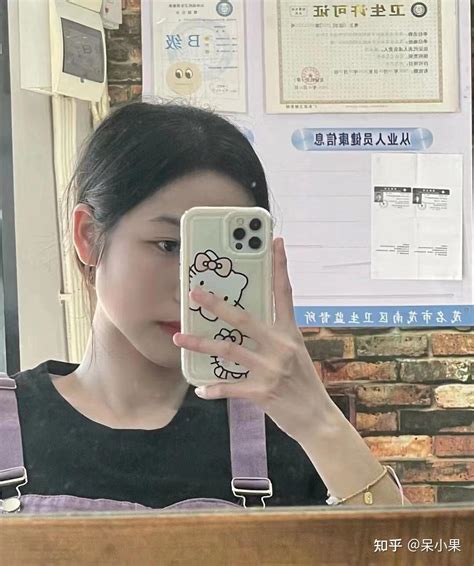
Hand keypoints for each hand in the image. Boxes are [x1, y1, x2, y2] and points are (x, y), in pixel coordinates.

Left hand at [173, 237, 334, 441]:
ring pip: (229, 350)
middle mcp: (281, 346)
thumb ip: (275, 336)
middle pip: (244, 318)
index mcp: (290, 332)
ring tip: (179, 337)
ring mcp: (272, 369)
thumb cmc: (304, 383)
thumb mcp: (295, 353)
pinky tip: (201, 389)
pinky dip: (214, 388)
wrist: (317, 419)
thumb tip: (248, 324)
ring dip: (200, 343)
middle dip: (217, 305)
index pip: (285, 293)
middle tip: (195, 294)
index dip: (280, 266)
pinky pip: (231, 387)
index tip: (275, 242)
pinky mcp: (263, 392)